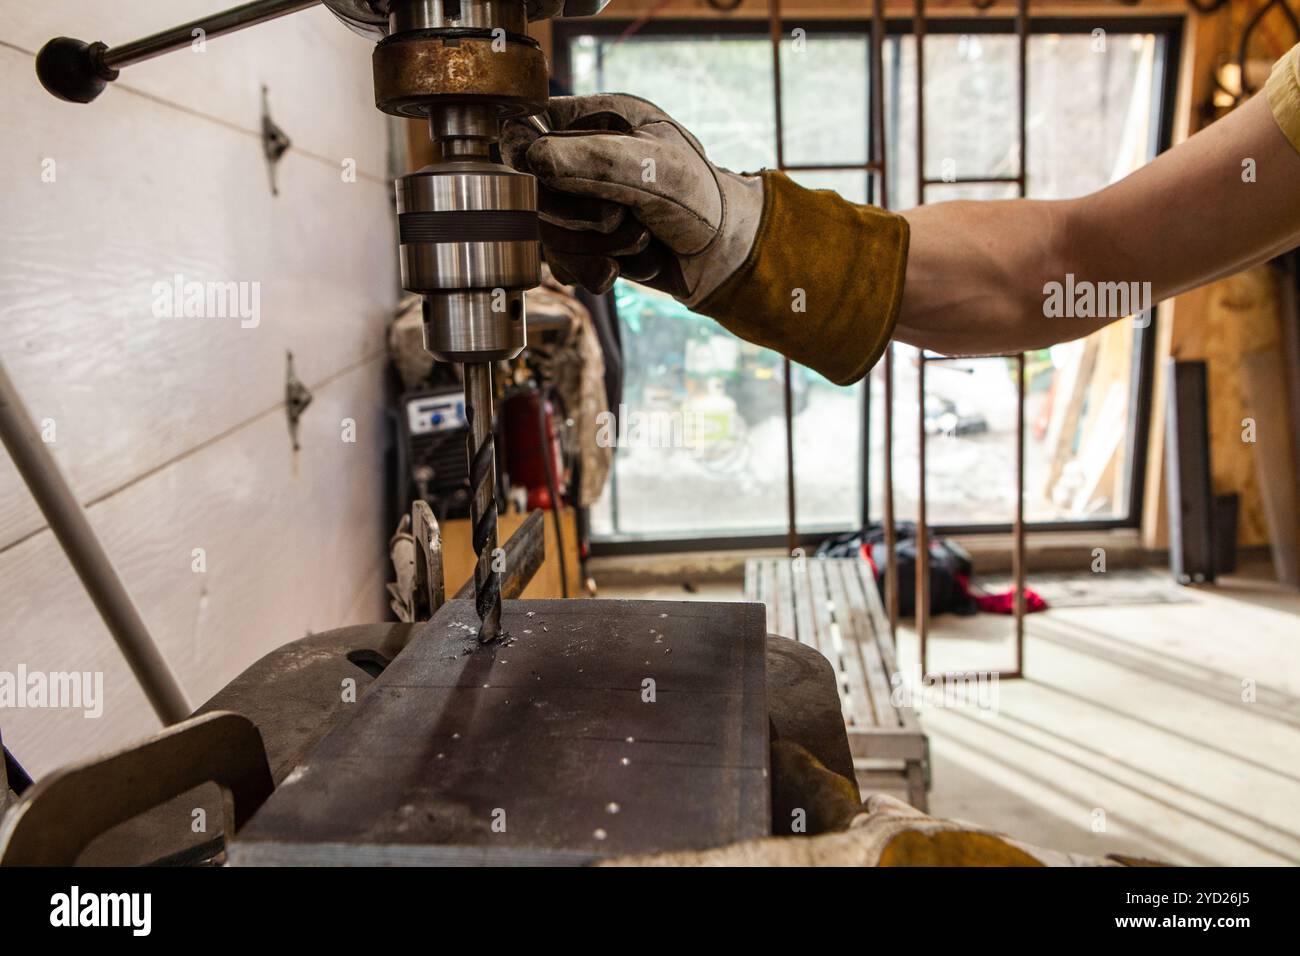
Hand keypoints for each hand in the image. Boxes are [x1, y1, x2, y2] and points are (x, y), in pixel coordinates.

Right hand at [505, 93, 910, 385]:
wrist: (727, 257)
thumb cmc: (702, 201)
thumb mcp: (655, 169)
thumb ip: (595, 159)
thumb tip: (532, 159)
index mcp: (596, 119)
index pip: (530, 130)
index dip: (533, 163)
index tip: (554, 185)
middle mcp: (580, 159)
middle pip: (533, 193)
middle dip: (583, 219)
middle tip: (626, 221)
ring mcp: (579, 203)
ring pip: (545, 235)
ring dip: (594, 250)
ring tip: (638, 244)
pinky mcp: (583, 243)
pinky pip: (560, 265)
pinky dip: (593, 272)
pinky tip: (622, 270)